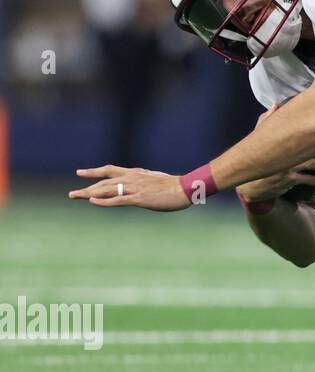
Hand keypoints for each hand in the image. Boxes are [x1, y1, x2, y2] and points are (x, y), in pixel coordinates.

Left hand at [68, 165, 191, 210]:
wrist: (185, 188)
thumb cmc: (174, 185)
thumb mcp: (156, 179)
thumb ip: (144, 181)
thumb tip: (140, 183)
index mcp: (135, 173)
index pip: (110, 170)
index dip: (94, 172)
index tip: (80, 172)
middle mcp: (131, 178)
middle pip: (103, 182)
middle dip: (86, 188)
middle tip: (72, 194)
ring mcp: (134, 188)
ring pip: (106, 190)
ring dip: (89, 194)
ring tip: (75, 196)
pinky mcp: (139, 198)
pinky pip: (117, 199)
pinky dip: (103, 201)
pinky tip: (92, 202)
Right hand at [232, 102, 314, 203]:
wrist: (249, 182)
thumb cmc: (255, 157)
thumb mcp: (258, 136)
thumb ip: (267, 120)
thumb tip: (276, 104)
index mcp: (280, 142)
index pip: (300, 131)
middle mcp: (285, 154)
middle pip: (309, 147)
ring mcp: (286, 167)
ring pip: (311, 165)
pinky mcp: (287, 180)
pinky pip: (306, 179)